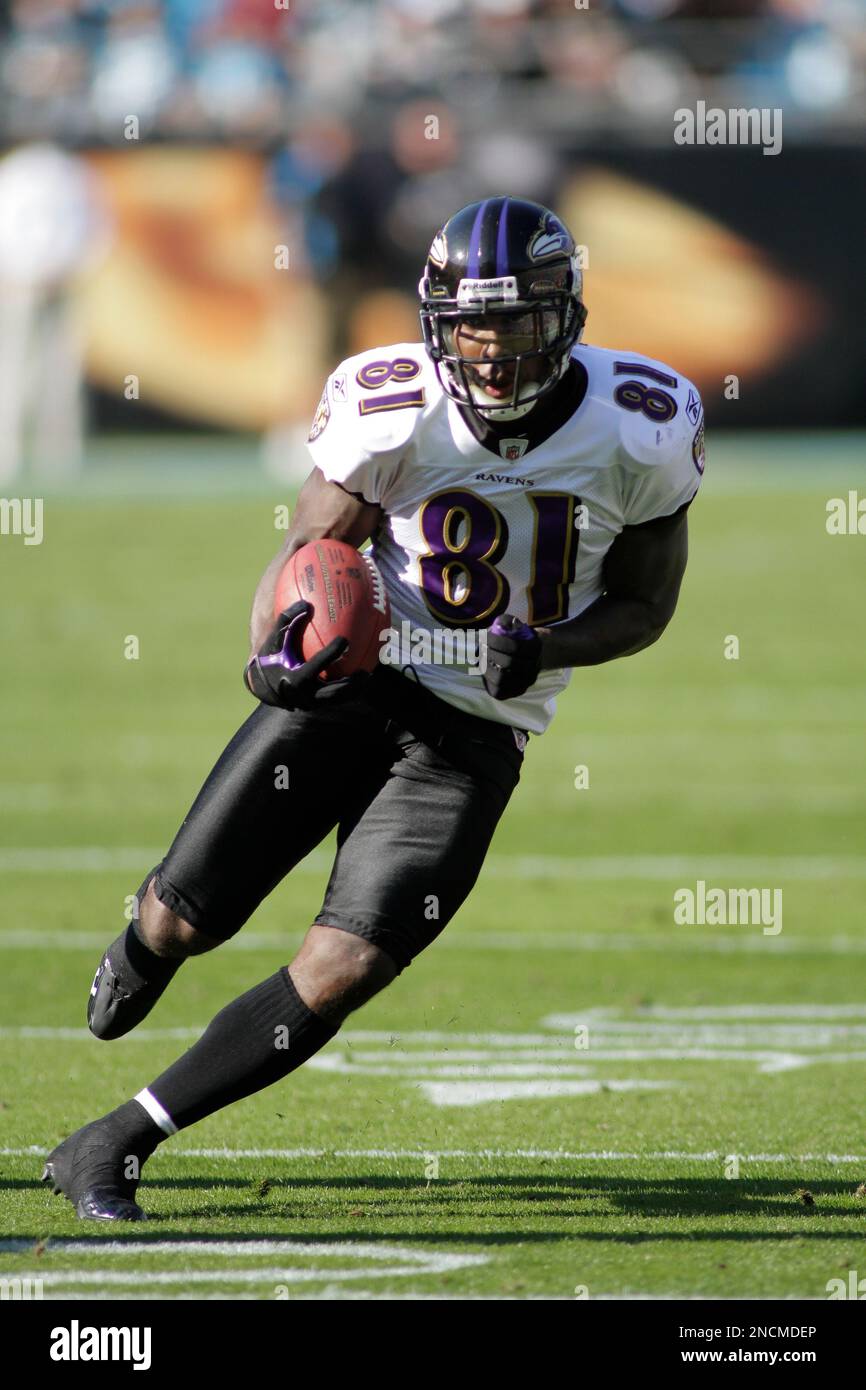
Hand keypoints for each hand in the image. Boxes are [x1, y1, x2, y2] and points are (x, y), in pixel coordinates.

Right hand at [245, 601, 368, 709]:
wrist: (264, 684)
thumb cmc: (272, 655)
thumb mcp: (276, 638)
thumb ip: (287, 619)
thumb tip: (306, 603)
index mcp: (293, 679)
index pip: (315, 666)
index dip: (330, 654)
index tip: (344, 639)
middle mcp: (303, 695)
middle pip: (332, 693)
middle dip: (350, 684)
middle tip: (364, 671)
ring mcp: (311, 703)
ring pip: (337, 700)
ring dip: (354, 690)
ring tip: (367, 676)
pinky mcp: (316, 705)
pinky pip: (336, 699)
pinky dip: (348, 690)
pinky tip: (360, 677)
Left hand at [482, 613, 541, 700]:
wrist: (524, 654)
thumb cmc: (514, 637)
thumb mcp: (512, 625)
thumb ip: (506, 622)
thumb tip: (497, 627)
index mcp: (536, 648)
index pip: (515, 647)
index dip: (496, 641)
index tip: (484, 636)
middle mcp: (534, 667)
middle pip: (508, 663)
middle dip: (490, 653)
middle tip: (481, 647)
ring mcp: (527, 682)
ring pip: (502, 678)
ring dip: (487, 667)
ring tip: (481, 657)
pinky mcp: (516, 692)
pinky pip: (499, 690)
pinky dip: (488, 679)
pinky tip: (485, 668)